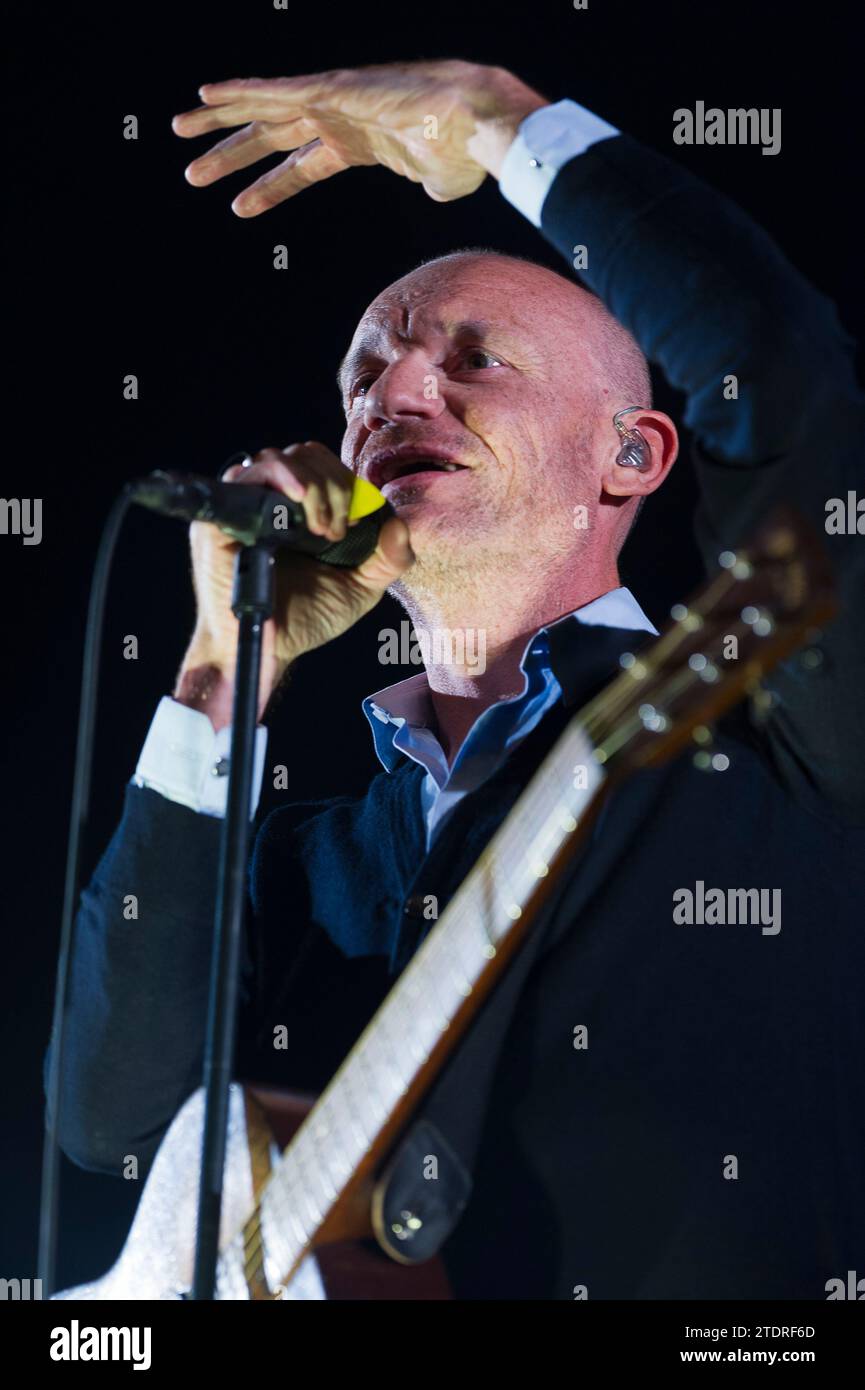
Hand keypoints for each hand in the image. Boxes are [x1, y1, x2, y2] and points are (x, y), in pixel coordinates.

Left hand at [172, 60, 547, 215]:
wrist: (475, 123)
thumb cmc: (467, 153)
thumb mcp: (442, 180)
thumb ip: (430, 183)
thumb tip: (437, 187)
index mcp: (360, 143)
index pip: (302, 166)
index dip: (270, 185)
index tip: (240, 203)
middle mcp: (338, 118)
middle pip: (270, 137)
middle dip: (230, 153)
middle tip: (193, 171)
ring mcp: (330, 101)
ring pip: (261, 112)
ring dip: (218, 124)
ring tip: (177, 132)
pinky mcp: (329, 90)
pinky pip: (273, 91)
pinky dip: (238, 92)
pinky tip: (204, 97)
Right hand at [174, 443, 413, 727]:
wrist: (272, 649)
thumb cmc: (309, 618)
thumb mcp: (360, 588)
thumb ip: (388, 559)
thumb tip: (400, 525)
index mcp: (302, 509)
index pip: (324, 465)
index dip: (346, 483)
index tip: (354, 524)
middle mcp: (272, 501)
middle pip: (305, 454)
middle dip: (334, 485)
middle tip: (337, 532)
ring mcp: (244, 507)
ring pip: (279, 457)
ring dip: (313, 486)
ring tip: (321, 529)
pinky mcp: (220, 519)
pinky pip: (243, 475)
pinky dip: (279, 476)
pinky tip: (299, 498)